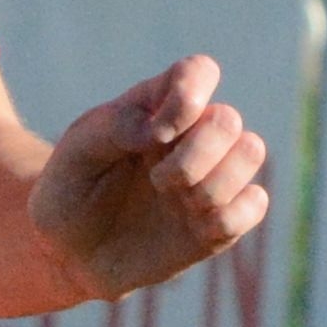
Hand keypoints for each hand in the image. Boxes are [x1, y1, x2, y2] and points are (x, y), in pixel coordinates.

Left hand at [25, 54, 272, 304]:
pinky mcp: (220, 222)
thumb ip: (116, 125)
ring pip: (252, 151)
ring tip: (175, 201)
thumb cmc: (71, 192)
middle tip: (157, 180)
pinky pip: (256, 204)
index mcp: (158, 107)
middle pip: (228, 119)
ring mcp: (209, 177)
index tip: (156, 134)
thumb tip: (160, 130)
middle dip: (195, 154)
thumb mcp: (77, 151)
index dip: (189, 94)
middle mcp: (191, 136)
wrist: (69, 254)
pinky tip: (195, 224)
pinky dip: (229, 215)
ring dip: (212, 184)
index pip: (198, 72)